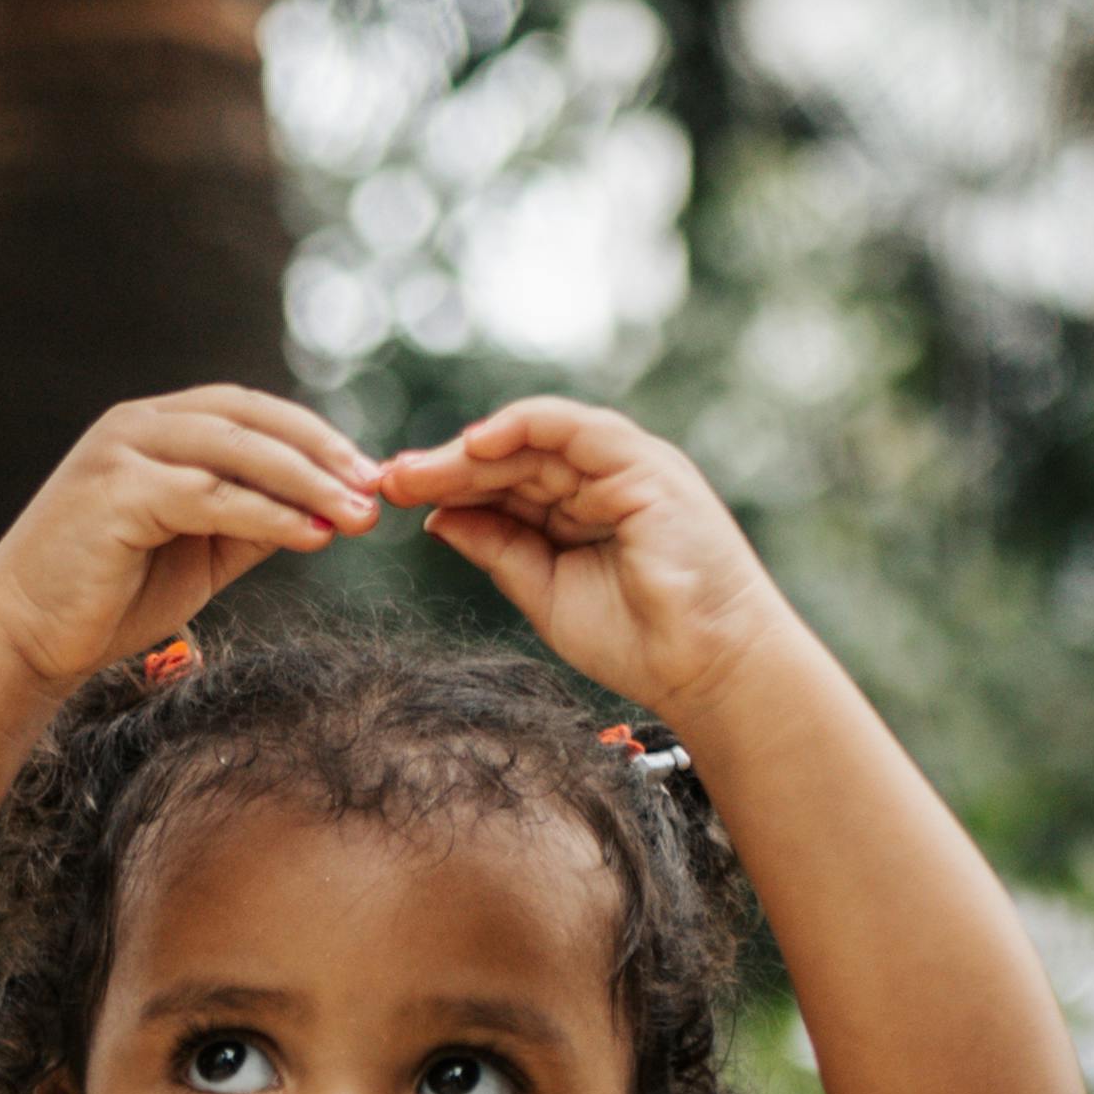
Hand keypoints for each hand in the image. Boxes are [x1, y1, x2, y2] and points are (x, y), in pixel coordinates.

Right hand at [0, 389, 385, 690]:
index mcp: (157, 428)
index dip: (316, 437)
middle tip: (378, 489)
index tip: (370, 473)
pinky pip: (208, 497)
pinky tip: (312, 535)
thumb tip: (325, 511)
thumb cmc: (107, 597)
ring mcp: (122, 454)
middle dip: (322, 453)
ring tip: (358, 515)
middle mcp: (137, 425)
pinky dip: (265, 513)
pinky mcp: (114, 494)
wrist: (25, 638)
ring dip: (306, 483)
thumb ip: (250, 521)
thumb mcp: (197, 551)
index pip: (251, 413)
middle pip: (251, 421)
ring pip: (235, 452)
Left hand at [378, 401, 794, 722]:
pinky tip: (476, 444)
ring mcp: (625, 468)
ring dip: (471, 451)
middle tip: (387, 479)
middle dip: (447, 466)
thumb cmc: (639, 641)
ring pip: (535, 440)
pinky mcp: (644, 466)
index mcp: (583, 509)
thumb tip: (439, 518)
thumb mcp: (545, 592)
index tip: (395, 495)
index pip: (507, 483)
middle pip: (513, 459)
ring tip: (415, 470)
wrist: (705, 667)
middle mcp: (603, 480)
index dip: (450, 484)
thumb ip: (500, 549)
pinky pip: (575, 428)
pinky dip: (525, 426)